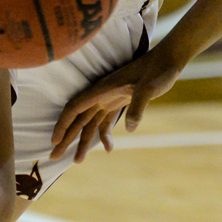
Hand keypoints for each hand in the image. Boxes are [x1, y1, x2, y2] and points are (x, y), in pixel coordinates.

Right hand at [50, 46, 187, 162]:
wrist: (168, 60)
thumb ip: (139, 106)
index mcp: (103, 89)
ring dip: (83, 141)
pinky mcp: (119, 101)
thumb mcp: (150, 87)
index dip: (63, 124)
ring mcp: (110, 98)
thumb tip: (130, 128)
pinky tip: (110, 149)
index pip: (75, 108)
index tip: (55, 141)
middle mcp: (102, 95)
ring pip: (90, 123)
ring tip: (77, 161)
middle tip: (53, 157)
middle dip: (66, 138)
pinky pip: (106, 121)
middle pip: (78, 119)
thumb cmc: (159, 70)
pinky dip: (104, 135)